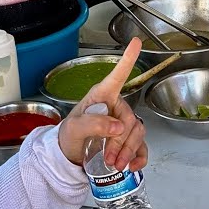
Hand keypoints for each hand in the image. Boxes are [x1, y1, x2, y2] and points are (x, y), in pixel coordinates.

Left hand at [57, 38, 147, 170]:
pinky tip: (131, 166)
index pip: (117, 76)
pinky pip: (141, 148)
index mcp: (102, 97)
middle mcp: (115, 107)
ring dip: (128, 152)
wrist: (68, 156)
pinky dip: (138, 158)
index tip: (135, 42)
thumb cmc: (68, 135)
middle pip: (130, 120)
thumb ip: (93, 124)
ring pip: (138, 134)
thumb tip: (118, 127)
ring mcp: (122, 125)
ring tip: (115, 165)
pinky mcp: (127, 142)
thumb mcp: (73, 128)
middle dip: (121, 141)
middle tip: (108, 157)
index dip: (127, 60)